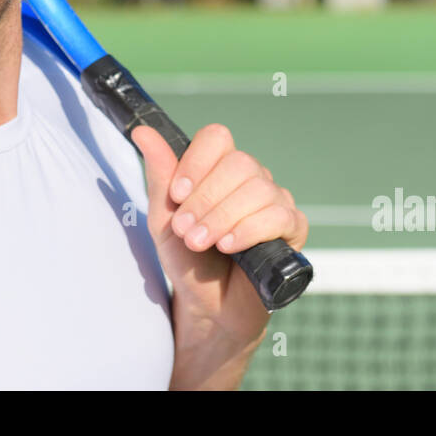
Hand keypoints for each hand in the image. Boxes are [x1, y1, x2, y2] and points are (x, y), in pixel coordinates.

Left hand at [130, 123, 308, 389]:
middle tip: (185, 230)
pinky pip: (279, 216)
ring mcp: (276, 201)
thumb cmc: (186, 256)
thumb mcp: (163, 217)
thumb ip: (159, 174)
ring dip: (222, 218)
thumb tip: (143, 131)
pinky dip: (249, 231)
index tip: (177, 194)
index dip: (196, 162)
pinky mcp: (293, 228)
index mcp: (220, 168)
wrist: (206, 303)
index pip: (217, 138)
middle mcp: (252, 178)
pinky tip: (229, 247)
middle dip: (206, 199)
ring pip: (258, 189)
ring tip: (202, 243)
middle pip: (239, 163)